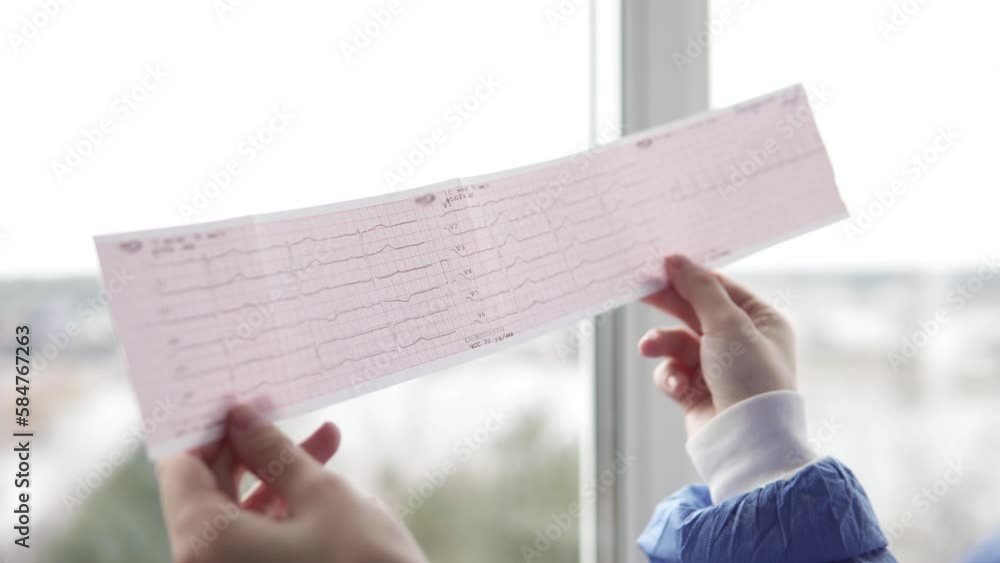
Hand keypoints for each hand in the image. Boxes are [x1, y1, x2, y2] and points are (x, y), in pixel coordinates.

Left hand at [156, 405, 427, 562]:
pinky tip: (325, 477)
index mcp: (203, 542)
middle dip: (247, 445)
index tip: (239, 393)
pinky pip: (253, 537)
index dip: (207, 426)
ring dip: (276, 472)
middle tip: (279, 406)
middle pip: (207, 489)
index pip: (181, 466)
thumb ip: (274, 452)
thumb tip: (239, 416)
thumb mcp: (321, 495)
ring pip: (236, 511)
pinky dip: (283, 505)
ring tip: (326, 436)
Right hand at [639, 255, 795, 437]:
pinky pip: (673, 372)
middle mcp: (743, 344)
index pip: (721, 289)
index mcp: (762, 322)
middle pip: (696, 313)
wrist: (746, 442)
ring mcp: (719, 369)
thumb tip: (676, 260)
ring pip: (678, 343)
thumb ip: (699, 289)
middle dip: (669, 305)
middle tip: (640, 289)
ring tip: (649, 347)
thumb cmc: (750, 378)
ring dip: (662, 343)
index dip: (691, 277)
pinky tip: (678, 387)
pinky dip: (670, 376)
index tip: (661, 264)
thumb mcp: (727, 323)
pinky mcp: (698, 393)